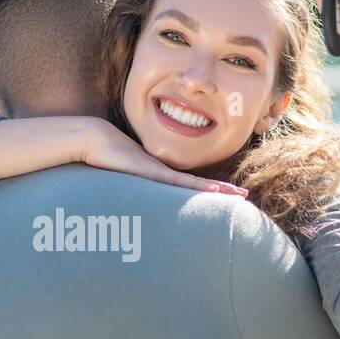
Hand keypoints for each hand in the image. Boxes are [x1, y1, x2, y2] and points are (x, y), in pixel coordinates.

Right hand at [80, 119, 247, 196]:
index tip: (227, 195)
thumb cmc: (103, 157)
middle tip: (244, 196)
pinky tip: (215, 190)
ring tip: (239, 196)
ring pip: (195, 185)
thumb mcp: (120, 175)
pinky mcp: (152, 172)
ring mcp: (159, 172)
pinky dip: (198, 188)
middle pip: (199, 185)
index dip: (209, 190)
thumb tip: (129, 199)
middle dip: (223, 191)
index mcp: (159, 174)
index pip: (190, 185)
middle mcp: (164, 173)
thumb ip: (128, 184)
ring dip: (219, 191)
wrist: (94, 139)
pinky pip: (180, 183)